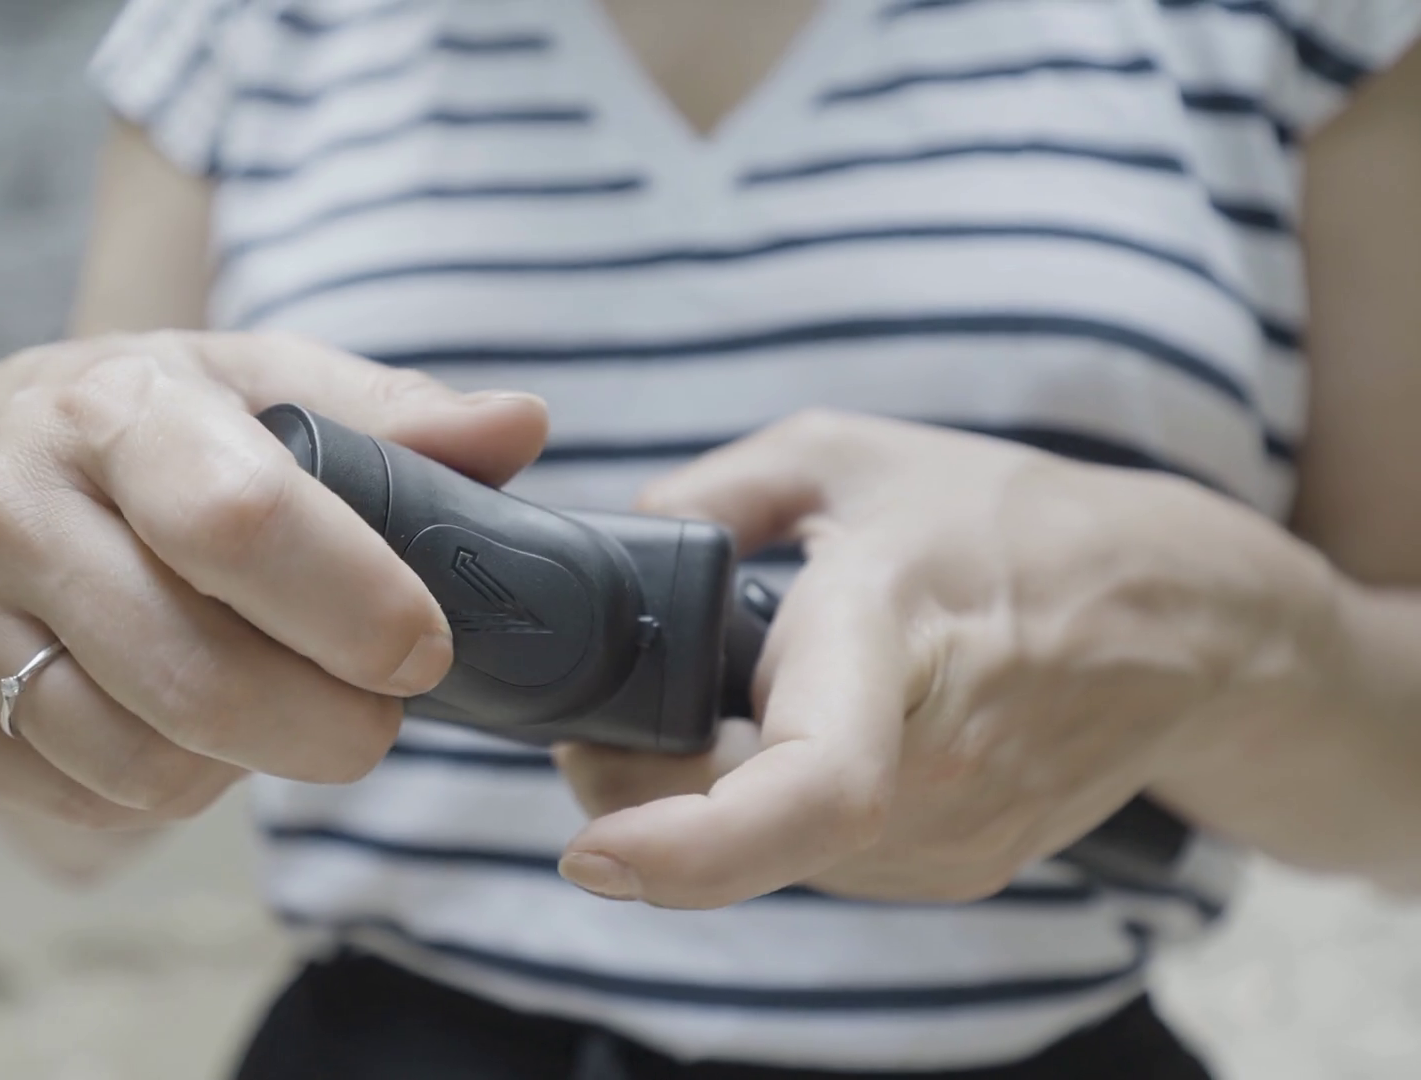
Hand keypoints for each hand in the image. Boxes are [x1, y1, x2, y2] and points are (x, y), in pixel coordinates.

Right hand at [0, 333, 547, 830]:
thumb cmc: (166, 426)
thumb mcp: (273, 388)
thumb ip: (395, 416)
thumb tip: (518, 426)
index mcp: (111, 405)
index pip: (238, 522)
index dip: (352, 605)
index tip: (423, 652)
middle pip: (191, 674)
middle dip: (322, 728)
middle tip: (375, 724)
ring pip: (133, 759)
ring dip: (238, 764)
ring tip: (268, 709)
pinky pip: (70, 795)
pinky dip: (151, 786)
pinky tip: (170, 722)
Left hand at [555, 411, 1336, 908]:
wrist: (1182, 622)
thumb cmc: (1011, 524)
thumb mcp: (846, 458)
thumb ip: (713, 494)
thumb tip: (626, 543)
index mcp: (893, 642)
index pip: (809, 785)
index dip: (687, 844)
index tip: (590, 853)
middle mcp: (928, 766)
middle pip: (739, 831)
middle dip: (637, 790)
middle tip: (612, 714)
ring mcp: (950, 835)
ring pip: (770, 854)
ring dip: (709, 798)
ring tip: (733, 699)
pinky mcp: (959, 867)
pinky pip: (819, 857)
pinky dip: (775, 809)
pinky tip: (800, 731)